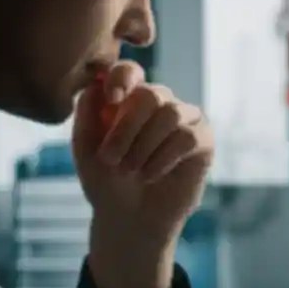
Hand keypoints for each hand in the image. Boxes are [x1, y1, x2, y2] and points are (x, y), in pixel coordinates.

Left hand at [73, 61, 213, 242]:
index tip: (111, 99)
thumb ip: (87, 113)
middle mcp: (160, 102)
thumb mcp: (85, 147)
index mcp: (129, 97)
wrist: (129, 217)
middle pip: (151, 94)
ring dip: (144, 146)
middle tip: (110, 159)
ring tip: (130, 171)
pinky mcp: (203, 141)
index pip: (130, 70)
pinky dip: (163, 158)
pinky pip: (187, 137)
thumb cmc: (105, 180)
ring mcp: (184, 120)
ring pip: (170, 114)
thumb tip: (96, 83)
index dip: (122, 78)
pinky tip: (150, 175)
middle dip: (127, 128)